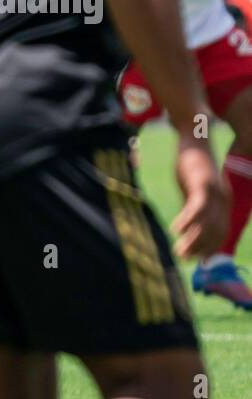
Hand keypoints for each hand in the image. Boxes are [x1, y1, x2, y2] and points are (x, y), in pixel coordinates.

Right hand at [172, 138, 228, 259]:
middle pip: (215, 231)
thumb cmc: (192, 164)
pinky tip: (175, 229)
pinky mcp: (202, 183)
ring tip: (179, 252)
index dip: (211, 247)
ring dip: (192, 240)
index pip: (221, 231)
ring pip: (206, 223)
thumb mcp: (194, 189)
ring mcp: (214, 192)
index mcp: (223, 202)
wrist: (195, 138)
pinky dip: (186, 220)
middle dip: (201, 248)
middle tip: (185, 260)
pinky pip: (196, 207)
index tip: (198, 260)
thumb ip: (194, 206)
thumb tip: (187, 228)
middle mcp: (223, 199)